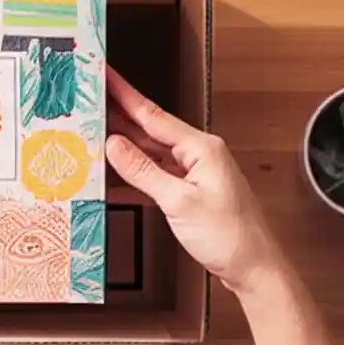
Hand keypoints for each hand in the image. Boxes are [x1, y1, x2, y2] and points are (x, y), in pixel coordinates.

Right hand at [103, 66, 285, 295]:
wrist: (254, 270)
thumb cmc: (229, 236)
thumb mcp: (180, 202)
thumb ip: (144, 171)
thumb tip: (114, 144)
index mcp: (201, 148)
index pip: (153, 115)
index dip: (125, 94)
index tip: (105, 75)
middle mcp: (199, 155)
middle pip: (150, 130)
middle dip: (119, 116)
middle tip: (89, 100)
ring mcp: (195, 175)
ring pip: (151, 154)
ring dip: (123, 148)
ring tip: (92, 135)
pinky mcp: (190, 195)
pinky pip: (155, 179)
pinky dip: (133, 180)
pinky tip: (111, 183)